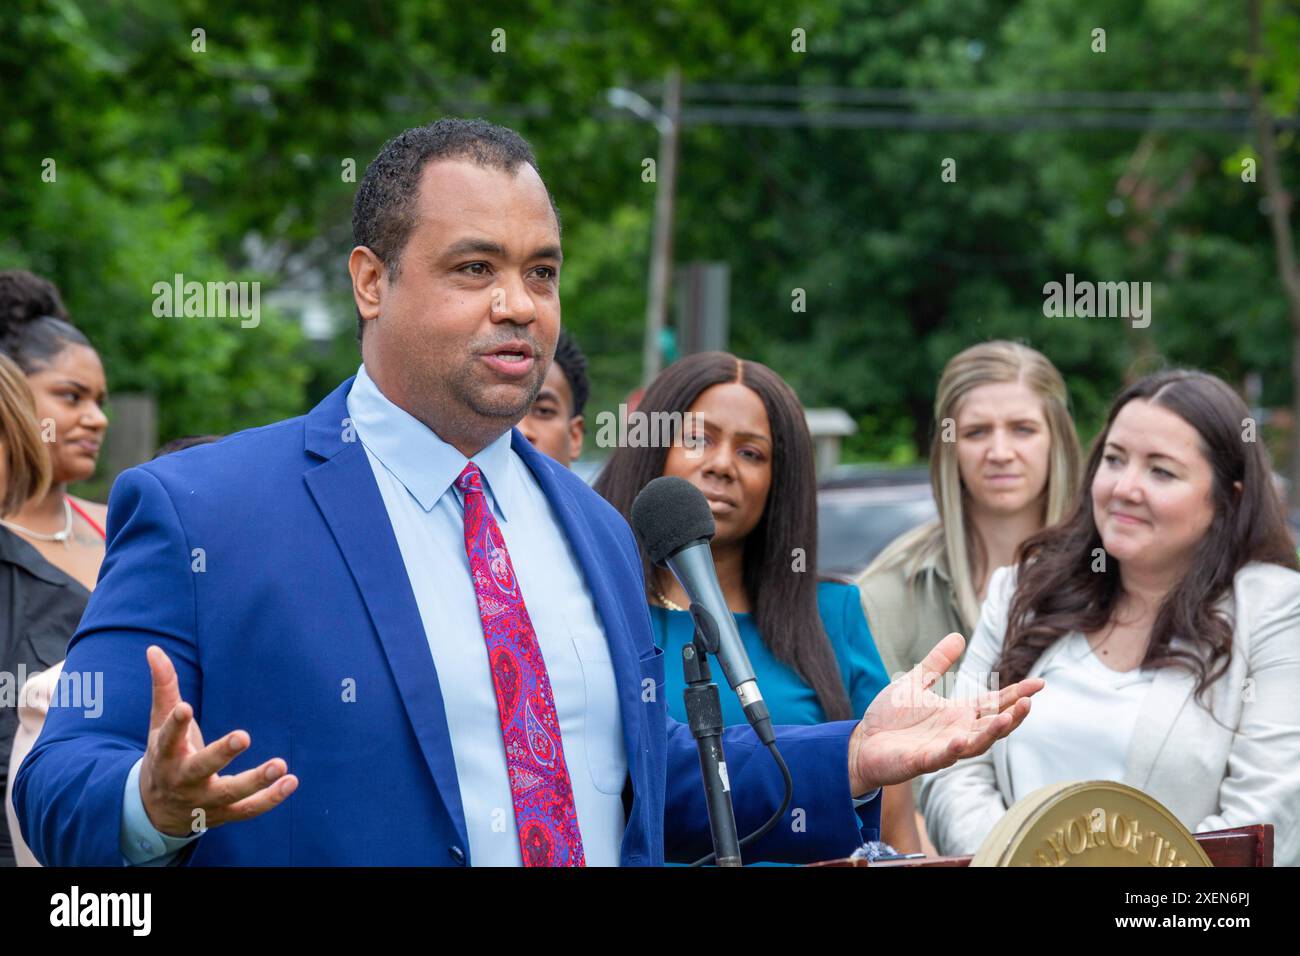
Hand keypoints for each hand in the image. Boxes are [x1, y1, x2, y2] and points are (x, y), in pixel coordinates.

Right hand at [138, 645, 297, 837]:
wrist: (156, 811)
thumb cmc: (165, 755)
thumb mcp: (158, 724)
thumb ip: (164, 688)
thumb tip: (153, 649)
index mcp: (165, 756)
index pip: (167, 739)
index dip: (175, 724)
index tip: (185, 707)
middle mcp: (184, 781)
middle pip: (201, 769)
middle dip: (221, 754)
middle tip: (243, 736)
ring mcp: (204, 801)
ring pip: (229, 794)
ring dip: (255, 781)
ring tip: (281, 765)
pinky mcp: (223, 815)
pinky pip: (248, 811)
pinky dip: (269, 800)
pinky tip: (290, 781)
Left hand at [848, 633, 1042, 794]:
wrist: (862, 742)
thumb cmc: (891, 717)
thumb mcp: (916, 683)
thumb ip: (936, 663)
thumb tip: (958, 636)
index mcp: (958, 713)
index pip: (993, 704)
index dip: (1016, 695)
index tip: (1039, 683)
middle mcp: (956, 732)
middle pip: (992, 726)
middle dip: (1012, 716)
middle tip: (1028, 702)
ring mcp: (941, 748)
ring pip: (975, 744)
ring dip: (991, 733)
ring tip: (1006, 719)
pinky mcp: (921, 761)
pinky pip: (941, 757)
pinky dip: (952, 749)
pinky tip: (961, 740)